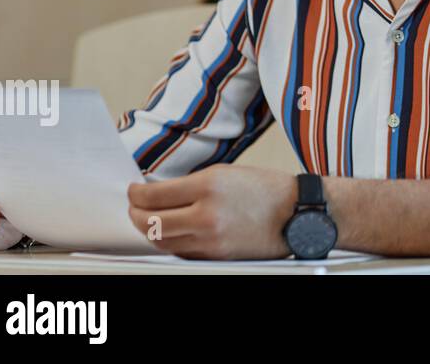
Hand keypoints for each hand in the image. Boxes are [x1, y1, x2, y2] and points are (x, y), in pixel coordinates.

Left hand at [127, 164, 298, 259]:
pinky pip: (180, 252)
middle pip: (150, 222)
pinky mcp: (215, 256)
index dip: (136, 194)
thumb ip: (191, 184)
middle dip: (135, 213)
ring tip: (149, 220)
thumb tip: (159, 192)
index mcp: (208, 186)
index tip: (133, 191)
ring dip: (149, 230)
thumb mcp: (225, 173)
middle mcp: (205, 215)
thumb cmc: (266, 188)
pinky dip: (170, 242)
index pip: (153, 195)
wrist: (296, 213)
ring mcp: (210, 239)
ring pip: (161, 241)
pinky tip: (171, 232)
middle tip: (135, 206)